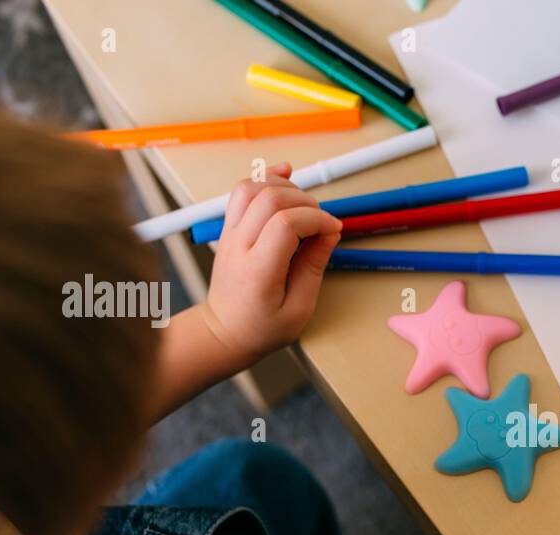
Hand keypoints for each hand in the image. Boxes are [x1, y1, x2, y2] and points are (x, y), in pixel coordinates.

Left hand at [204, 162, 342, 362]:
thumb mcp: (299, 309)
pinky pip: (242, 192)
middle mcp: (238, 247)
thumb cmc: (263, 328)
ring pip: (252, 188)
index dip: (316, 219)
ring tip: (305, 204)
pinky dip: (265, 179)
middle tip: (322, 221)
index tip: (334, 229)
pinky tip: (285, 176)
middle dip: (305, 201)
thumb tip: (329, 232)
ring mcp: (230, 234)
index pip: (286, 224)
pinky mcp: (229, 228)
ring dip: (284, 187)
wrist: (225, 332)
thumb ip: (314, 267)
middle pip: (270, 199)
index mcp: (258, 272)